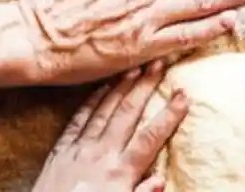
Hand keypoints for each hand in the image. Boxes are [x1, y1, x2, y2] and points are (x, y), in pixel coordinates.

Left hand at [32, 63, 184, 191]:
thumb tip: (160, 179)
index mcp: (120, 172)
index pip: (150, 137)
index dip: (169, 114)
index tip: (184, 94)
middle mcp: (101, 154)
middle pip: (128, 113)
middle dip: (145, 87)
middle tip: (158, 64)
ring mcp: (79, 149)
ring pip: (104, 111)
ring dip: (121, 88)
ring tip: (134, 69)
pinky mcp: (60, 151)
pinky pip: (78, 120)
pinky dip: (91, 102)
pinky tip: (102, 89)